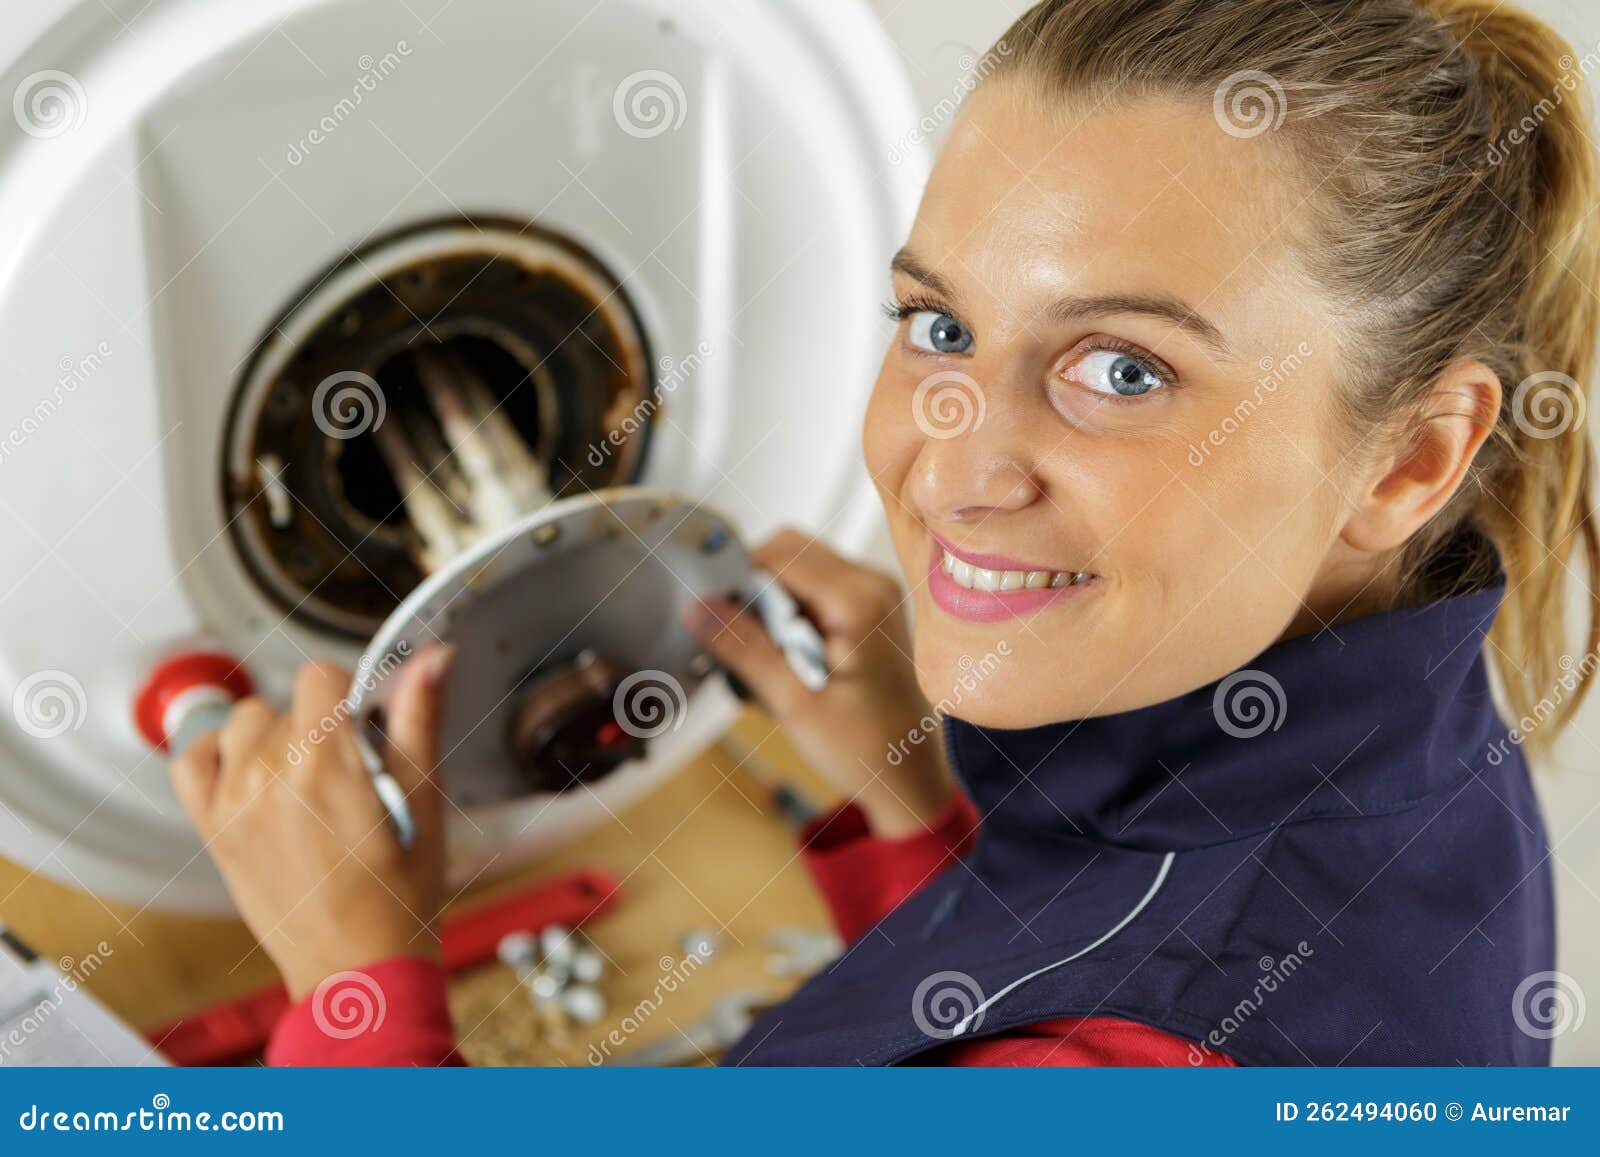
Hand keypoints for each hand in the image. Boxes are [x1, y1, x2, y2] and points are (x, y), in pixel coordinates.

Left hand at [169, 646, 452, 998]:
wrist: (356, 969)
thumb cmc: (399, 898)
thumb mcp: (425, 802)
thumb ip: (418, 720)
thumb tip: (431, 657)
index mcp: (324, 764)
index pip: (321, 674)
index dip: (353, 693)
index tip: (371, 724)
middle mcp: (267, 776)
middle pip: (288, 700)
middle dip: (324, 722)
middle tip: (354, 772)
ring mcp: (232, 802)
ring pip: (245, 723)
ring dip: (276, 737)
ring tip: (310, 780)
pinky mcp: (212, 829)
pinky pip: (192, 760)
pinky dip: (219, 757)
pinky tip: (256, 776)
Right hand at [686, 529, 954, 837]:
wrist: (910, 775)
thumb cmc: (865, 748)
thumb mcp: (795, 703)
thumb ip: (744, 648)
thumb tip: (698, 607)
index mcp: (860, 601)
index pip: (779, 554)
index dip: (738, 579)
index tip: (716, 617)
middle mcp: (873, 583)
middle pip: (789, 550)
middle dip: (756, 589)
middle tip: (747, 642)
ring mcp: (875, 592)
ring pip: (798, 566)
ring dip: (772, 602)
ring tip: (774, 655)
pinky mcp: (869, 606)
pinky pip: (815, 586)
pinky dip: (791, 611)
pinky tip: (792, 655)